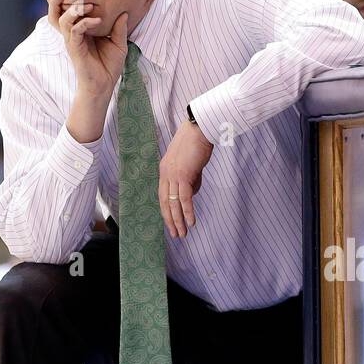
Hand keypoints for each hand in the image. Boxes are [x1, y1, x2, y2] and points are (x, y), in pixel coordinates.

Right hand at [49, 0, 128, 100]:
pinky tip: (97, 20)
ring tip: (89, 5)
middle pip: (57, 12)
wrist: (105, 85)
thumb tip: (124, 13)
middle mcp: (73, 34)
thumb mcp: (119, 44)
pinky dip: (84, 23)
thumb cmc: (109, 65)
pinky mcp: (75, 48)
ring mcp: (72, 41)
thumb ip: (119, 28)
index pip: (69, 10)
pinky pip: (74, 31)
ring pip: (62, 19)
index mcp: (81, 30)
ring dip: (74, 9)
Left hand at [157, 120, 213, 237]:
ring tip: (182, 233)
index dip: (167, 210)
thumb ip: (191, 179)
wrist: (200, 129)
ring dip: (178, 220)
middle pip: (165, 202)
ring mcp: (173, 174)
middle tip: (176, 234)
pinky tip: (191, 222)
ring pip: (174, 203)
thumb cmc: (197, 143)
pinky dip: (187, 212)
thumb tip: (191, 193)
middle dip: (170, 220)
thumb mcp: (192, 164)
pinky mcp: (183, 175)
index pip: (163, 195)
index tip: (172, 222)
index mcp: (165, 170)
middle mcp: (165, 173)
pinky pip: (184, 198)